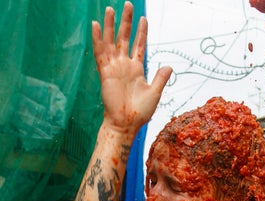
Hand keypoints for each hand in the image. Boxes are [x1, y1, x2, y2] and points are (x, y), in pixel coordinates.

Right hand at [94, 2, 170, 135]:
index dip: (142, 32)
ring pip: (111, 41)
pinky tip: (95, 25)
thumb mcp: (155, 93)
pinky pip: (100, 53)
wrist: (126, 124)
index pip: (139, 44)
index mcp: (136, 68)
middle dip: (126, 21)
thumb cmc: (139, 113)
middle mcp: (124, 65)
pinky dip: (97, 39)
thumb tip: (169, 66)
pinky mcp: (105, 72)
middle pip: (124, 37)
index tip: (144, 18)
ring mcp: (114, 67)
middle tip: (127, 4)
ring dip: (110, 25)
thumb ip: (160, 78)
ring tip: (110, 9)